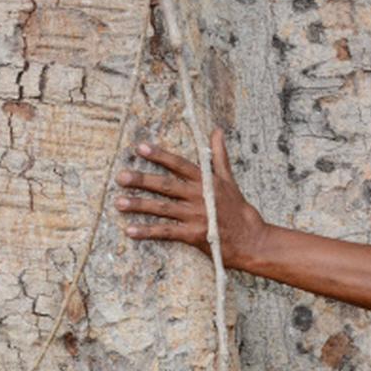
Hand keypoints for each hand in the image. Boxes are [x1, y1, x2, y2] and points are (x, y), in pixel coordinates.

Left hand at [116, 129, 266, 269]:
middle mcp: (199, 197)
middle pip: (166, 186)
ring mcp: (195, 216)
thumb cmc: (238, 210)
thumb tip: (217, 131)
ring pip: (162, 208)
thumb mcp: (229, 180)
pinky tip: (130, 230)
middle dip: (142, 180)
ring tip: (119, 203)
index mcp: (206, 181)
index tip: (140, 147)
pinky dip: (148, 231)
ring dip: (139, 205)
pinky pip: (166, 232)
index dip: (160, 155)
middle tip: (120, 176)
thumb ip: (219, 156)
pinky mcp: (193, 235)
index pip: (179, 165)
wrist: (251, 240)